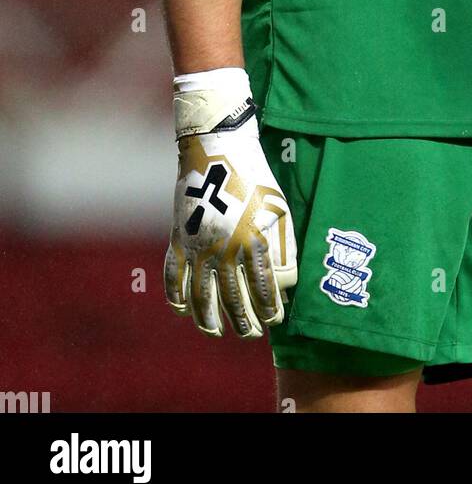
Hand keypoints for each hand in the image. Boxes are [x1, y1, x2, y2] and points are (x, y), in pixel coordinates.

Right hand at [164, 69, 297, 337]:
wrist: (218, 148)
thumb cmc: (256, 177)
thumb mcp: (278, 209)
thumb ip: (281, 246)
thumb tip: (285, 281)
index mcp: (253, 240)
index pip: (263, 289)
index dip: (268, 310)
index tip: (273, 321)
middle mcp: (225, 248)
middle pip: (232, 299)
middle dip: (243, 322)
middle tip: (251, 335)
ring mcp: (199, 246)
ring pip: (202, 296)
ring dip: (209, 320)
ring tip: (217, 333)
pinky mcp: (179, 238)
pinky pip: (174, 277)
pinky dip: (176, 297)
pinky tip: (183, 311)